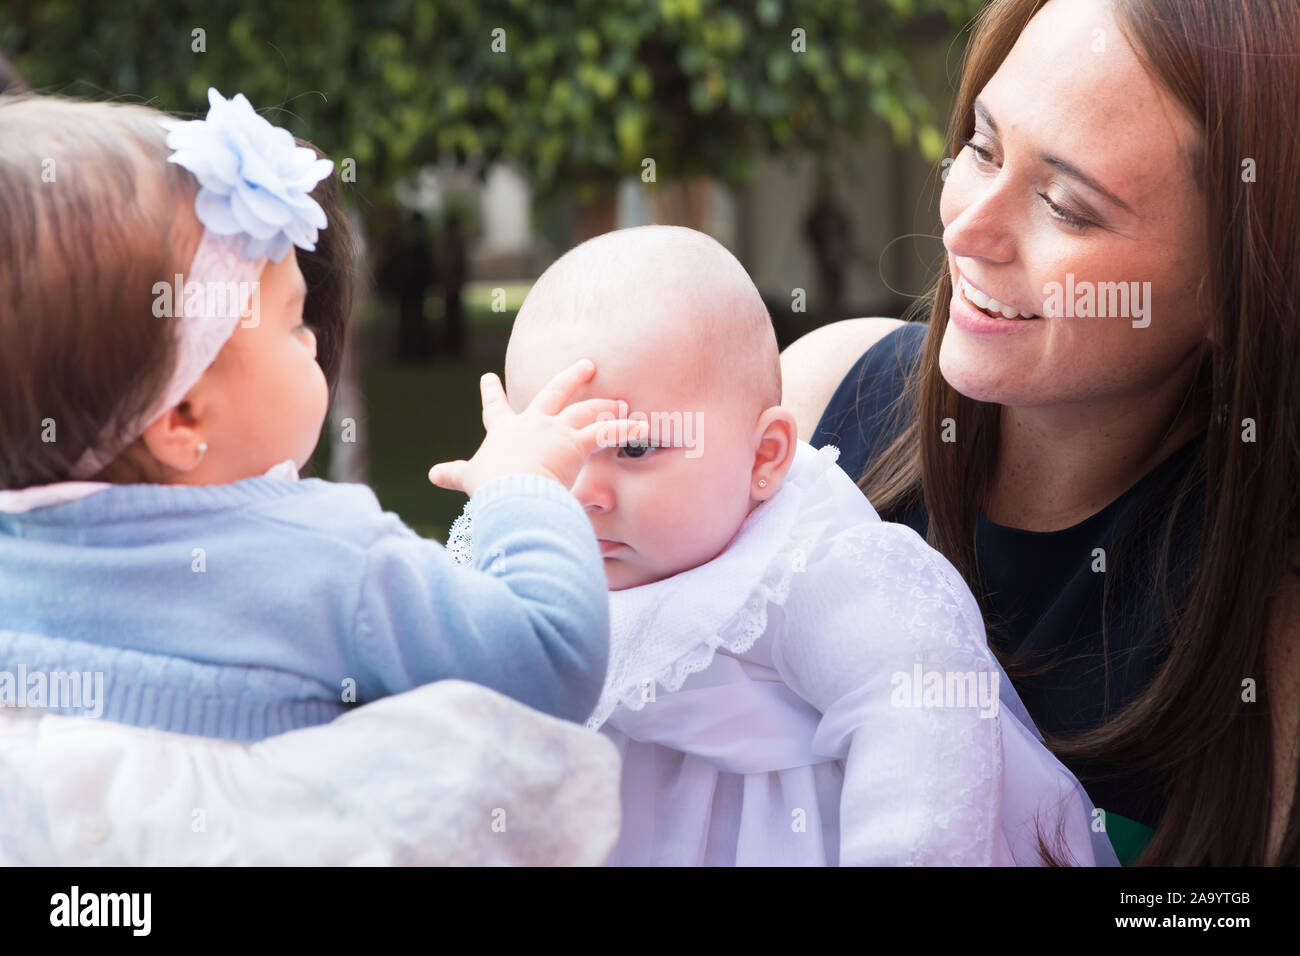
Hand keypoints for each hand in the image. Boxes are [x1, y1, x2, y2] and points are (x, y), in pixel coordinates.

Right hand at [427, 359, 644, 496]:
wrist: (511, 490)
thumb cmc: (491, 486)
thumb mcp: (469, 478)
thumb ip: (454, 474)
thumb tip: (431, 474)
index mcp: (505, 432)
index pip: (496, 409)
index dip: (492, 394)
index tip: (488, 378)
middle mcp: (532, 424)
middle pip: (554, 393)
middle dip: (571, 377)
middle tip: (586, 365)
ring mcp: (556, 431)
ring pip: (586, 410)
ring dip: (605, 405)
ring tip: (620, 401)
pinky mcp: (576, 443)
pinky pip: (606, 433)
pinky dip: (624, 429)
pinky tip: (641, 426)